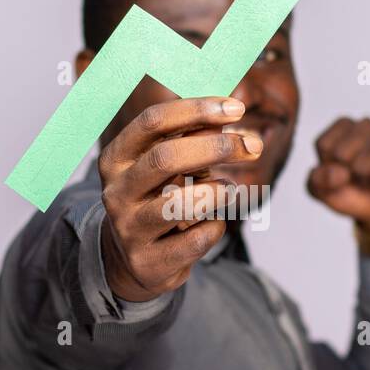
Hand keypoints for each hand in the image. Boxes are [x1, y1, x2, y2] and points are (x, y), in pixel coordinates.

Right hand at [98, 97, 262, 301]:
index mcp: (116, 158)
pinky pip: (196, 239)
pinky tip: (212, 223)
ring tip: (230, 189)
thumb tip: (229, 112)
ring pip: (180, 203)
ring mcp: (129, 229)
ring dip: (217, 191)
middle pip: (166, 158)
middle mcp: (116, 192)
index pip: (152, 122)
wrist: (136, 260)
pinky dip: (215, 227)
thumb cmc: (158, 199)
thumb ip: (192, 138)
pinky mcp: (148, 262)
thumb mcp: (167, 166)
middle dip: (216, 147)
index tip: (237, 108)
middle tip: (253, 146)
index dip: (196, 110)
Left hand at [307, 117, 369, 239]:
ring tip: (369, 180)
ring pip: (364, 165)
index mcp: (340, 129)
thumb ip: (318, 180)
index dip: (328, 167)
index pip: (324, 145)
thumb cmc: (349, 194)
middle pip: (342, 154)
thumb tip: (338, 172)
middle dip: (346, 175)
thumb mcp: (322, 191)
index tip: (336, 172)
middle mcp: (363, 126)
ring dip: (364, 182)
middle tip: (355, 177)